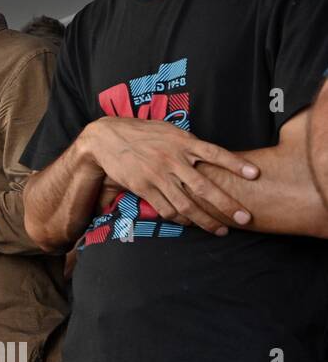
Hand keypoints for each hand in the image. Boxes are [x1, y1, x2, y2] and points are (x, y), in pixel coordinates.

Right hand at [83, 117, 257, 233]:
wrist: (106, 138)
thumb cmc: (141, 132)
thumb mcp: (168, 130)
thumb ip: (188, 142)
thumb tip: (208, 154)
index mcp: (183, 142)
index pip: (215, 153)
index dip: (236, 164)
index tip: (255, 174)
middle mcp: (173, 159)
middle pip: (205, 187)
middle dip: (228, 205)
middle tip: (245, 218)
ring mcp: (158, 175)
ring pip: (187, 204)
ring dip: (206, 220)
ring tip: (221, 230)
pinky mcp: (144, 187)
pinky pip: (166, 208)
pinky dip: (181, 219)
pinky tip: (190, 223)